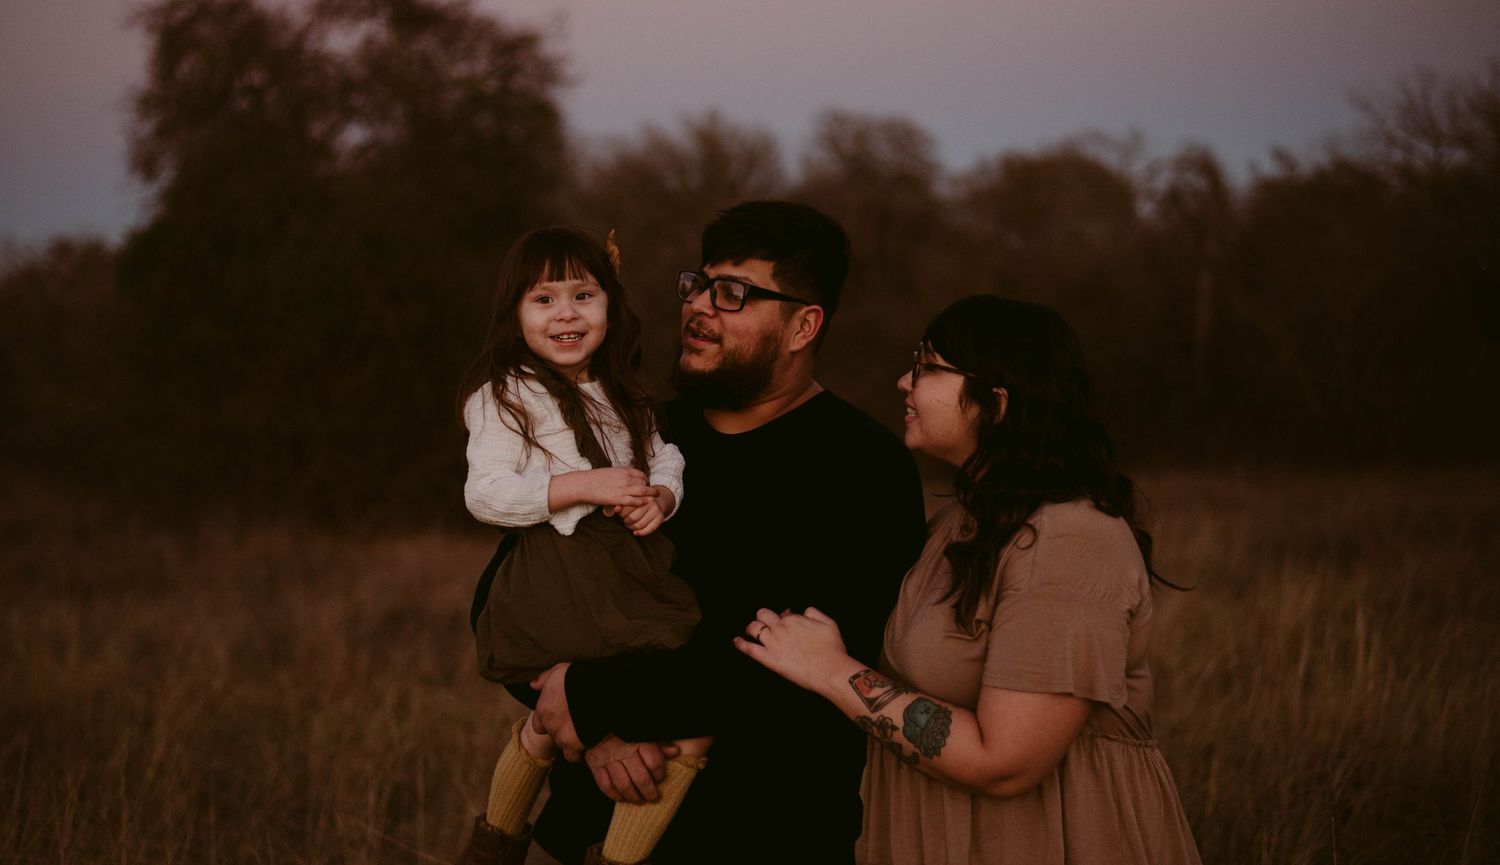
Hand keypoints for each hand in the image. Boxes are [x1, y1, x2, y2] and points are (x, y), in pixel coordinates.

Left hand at [530, 663, 584, 760]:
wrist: (599, 688)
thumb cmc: (579, 677)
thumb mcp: (559, 671)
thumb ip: (544, 679)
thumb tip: (533, 685)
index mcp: (543, 709)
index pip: (539, 725)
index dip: (549, 722)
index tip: (560, 718)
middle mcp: (550, 725)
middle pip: (553, 735)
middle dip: (562, 731)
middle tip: (575, 723)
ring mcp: (562, 737)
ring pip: (562, 746)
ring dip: (571, 742)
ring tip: (584, 733)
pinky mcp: (575, 745)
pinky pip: (574, 757)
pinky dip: (579, 753)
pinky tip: (588, 744)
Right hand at [582, 467, 652, 508]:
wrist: (584, 484)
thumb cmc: (594, 478)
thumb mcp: (610, 472)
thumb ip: (619, 474)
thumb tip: (624, 476)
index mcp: (623, 471)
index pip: (640, 474)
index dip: (646, 479)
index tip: (647, 483)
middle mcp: (625, 478)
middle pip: (644, 482)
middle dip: (649, 486)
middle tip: (652, 491)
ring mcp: (622, 489)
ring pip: (642, 491)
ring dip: (651, 493)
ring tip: (656, 496)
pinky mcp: (618, 499)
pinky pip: (634, 500)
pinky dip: (641, 501)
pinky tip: (645, 503)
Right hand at [585, 735, 681, 802]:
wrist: (598, 726)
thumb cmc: (625, 732)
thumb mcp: (643, 734)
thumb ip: (659, 745)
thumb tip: (675, 752)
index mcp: (637, 741)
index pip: (654, 763)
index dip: (660, 774)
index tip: (661, 779)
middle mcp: (623, 750)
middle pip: (640, 778)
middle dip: (649, 792)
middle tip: (654, 798)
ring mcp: (608, 758)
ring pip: (623, 784)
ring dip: (633, 797)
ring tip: (640, 801)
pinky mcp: (595, 764)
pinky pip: (605, 785)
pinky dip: (614, 795)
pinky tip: (622, 798)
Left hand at [616, 494, 665, 535]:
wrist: (658, 501)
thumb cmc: (639, 501)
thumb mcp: (631, 499)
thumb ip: (622, 503)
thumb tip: (616, 509)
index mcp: (640, 494)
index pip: (627, 507)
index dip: (621, 513)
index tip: (621, 514)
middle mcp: (649, 501)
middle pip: (632, 517)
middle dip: (626, 521)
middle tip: (625, 520)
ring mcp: (656, 509)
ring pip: (639, 525)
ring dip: (632, 527)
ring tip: (630, 525)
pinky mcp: (660, 517)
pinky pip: (649, 529)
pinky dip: (641, 533)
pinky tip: (636, 533)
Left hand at [733, 607, 850, 695]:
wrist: (830, 671)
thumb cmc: (832, 649)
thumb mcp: (829, 624)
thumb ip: (815, 613)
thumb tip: (805, 610)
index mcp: (793, 619)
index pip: (781, 613)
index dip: (782, 617)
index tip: (785, 623)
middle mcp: (780, 628)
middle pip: (763, 615)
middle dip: (763, 617)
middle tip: (765, 624)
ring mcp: (773, 643)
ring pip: (753, 628)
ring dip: (751, 627)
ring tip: (751, 630)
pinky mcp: (769, 659)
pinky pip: (749, 648)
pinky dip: (740, 643)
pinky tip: (736, 641)